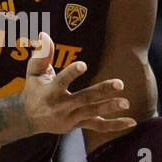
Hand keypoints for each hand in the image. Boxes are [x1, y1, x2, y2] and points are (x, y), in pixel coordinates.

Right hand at [21, 32, 135, 135]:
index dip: (71, 73)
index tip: (84, 65)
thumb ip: (41, 55)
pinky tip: (132, 122)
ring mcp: (71, 118)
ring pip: (93, 113)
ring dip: (110, 108)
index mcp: (50, 92)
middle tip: (120, 83)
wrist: (29, 119)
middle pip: (84, 98)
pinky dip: (115, 125)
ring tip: (126, 102)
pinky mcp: (78, 125)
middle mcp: (61, 106)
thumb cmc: (33, 90)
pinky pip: (98, 126)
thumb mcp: (33, 73)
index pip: (61, 82)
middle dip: (102, 91)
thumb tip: (44, 34)